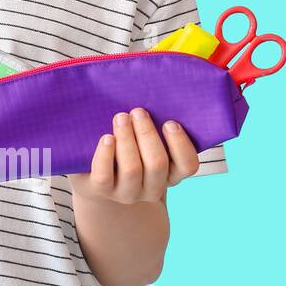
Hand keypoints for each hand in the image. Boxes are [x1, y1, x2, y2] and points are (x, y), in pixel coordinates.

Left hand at [66, 108, 200, 202]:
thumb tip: (155, 93)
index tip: (169, 122)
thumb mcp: (144, 141)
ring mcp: (126, 192)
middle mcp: (152, 188)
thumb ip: (154, 126)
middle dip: (147, 134)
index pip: (188, 165)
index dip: (180, 143)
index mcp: (170, 175)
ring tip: (121, 117)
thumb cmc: (126, 150)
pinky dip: (106, 154)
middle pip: (157, 164)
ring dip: (127, 139)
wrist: (96, 180)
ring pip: (132, 169)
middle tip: (138, 111)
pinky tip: (107, 137)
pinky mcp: (101, 190)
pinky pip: (105, 175)